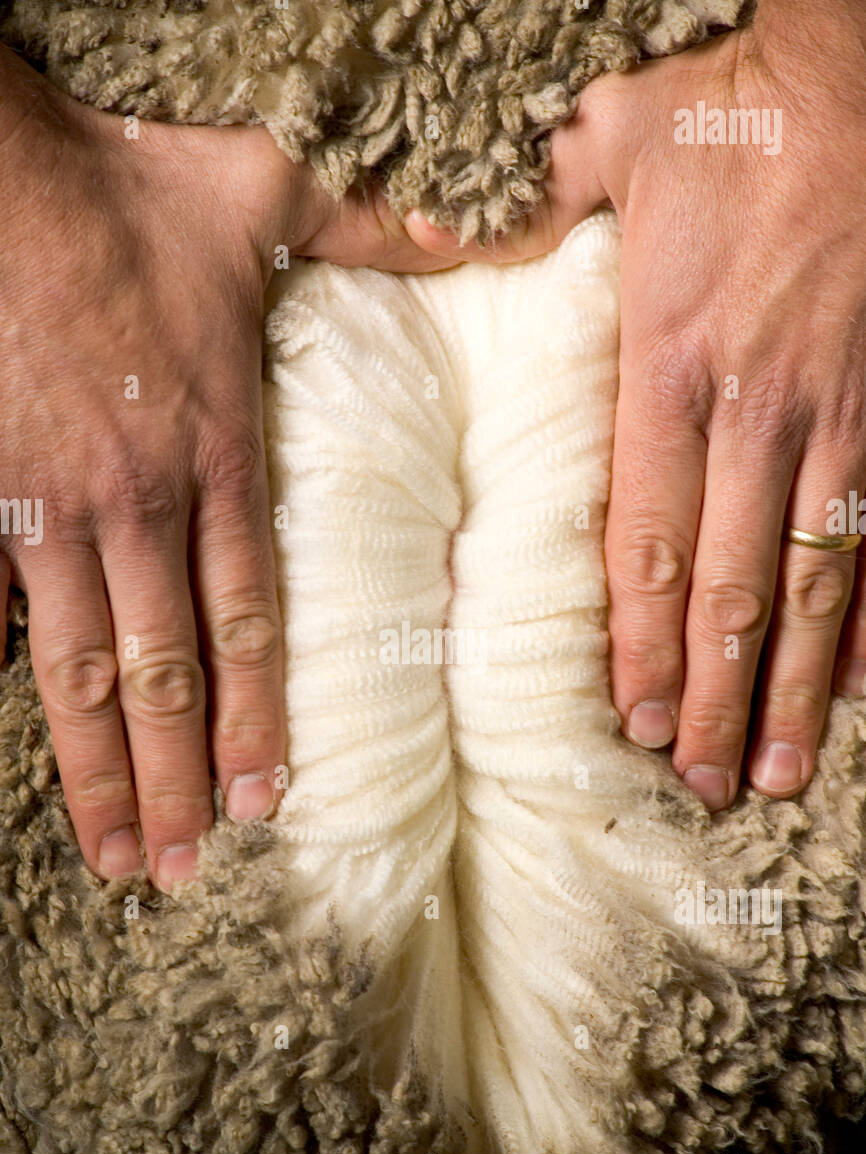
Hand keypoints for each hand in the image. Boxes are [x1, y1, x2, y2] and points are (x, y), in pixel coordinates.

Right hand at [0, 45, 453, 890]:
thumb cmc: (124, 193)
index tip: (263, 799)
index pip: (245, 618)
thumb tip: (481, 226)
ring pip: (74, 669)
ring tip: (116, 849)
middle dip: (174, 779)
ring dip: (99, 768)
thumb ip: (370, 227)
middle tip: (185, 868)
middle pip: (159, 671)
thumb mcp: (262, 194)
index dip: (255, 716)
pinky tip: (32, 754)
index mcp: (212, 456)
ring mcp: (50, 508)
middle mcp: (134, 502)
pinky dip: (9, 688)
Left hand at [405, 0, 865, 809]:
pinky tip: (852, 690)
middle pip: (728, 587)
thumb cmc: (728, 101)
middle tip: (697, 783)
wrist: (862, 56)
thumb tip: (428, 233)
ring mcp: (840, 413)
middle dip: (711, 696)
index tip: (631, 723)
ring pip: (814, 580)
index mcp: (670, 364)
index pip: (646, 542)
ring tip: (772, 772)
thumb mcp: (604, 139)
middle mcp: (758, 409)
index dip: (639, 645)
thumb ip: (518, 209)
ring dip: (791, 686)